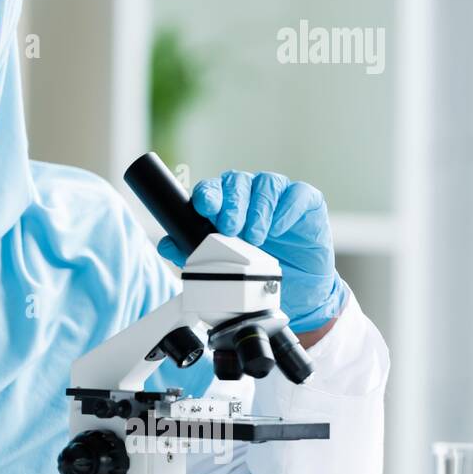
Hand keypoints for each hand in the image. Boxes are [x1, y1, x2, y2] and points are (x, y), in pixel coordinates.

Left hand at [155, 170, 347, 334]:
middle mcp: (250, 194)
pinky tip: (279, 228)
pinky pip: (297, 194)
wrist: (298, 291)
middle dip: (231, 203)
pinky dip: (286, 209)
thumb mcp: (222, 266)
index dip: (208, 195)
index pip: (212, 190)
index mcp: (225, 203)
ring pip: (265, 185)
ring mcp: (279, 195)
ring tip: (254, 236)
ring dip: (257, 209)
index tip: (204, 207)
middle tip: (229, 227)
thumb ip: (192, 252)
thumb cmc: (257, 271)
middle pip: (236, 182)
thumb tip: (166, 244)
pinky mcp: (306, 202)